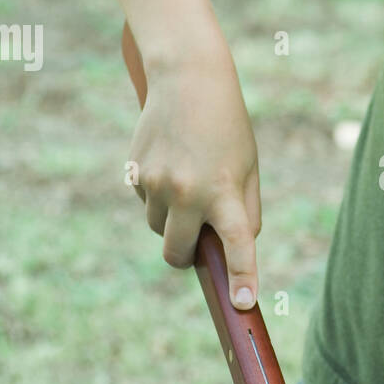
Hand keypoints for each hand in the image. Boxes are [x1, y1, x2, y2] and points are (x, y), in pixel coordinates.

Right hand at [128, 52, 260, 307]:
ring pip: (159, 229)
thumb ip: (245, 211)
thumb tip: (231, 249)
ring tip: (188, 182)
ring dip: (173, 221)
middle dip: (187, 258)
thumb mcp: (248, 167)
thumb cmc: (227, 127)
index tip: (244, 304)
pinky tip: (170, 164)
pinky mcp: (135, 173)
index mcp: (225, 192)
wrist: (188, 79)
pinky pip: (146, 204)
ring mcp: (156, 184)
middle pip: (177, 255)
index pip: (237, 245)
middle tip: (199, 244)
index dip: (242, 277)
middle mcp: (188, 192)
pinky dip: (158, 197)